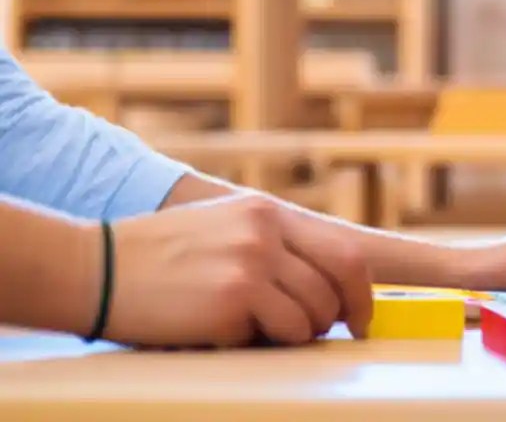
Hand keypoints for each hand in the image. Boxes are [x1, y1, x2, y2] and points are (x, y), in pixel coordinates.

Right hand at [108, 194, 371, 347]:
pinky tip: (233, 335)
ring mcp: (252, 262)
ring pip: (313, 313)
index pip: (343, 249)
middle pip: (341, 279)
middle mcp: (266, 231)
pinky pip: (282, 333)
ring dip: (299, 334)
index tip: (359, 317)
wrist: (93, 268)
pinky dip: (267, 344)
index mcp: (267, 212)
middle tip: (332, 336)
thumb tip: (324, 287)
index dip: (361, 290)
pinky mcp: (233, 298)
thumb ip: (272, 245)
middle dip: (343, 316)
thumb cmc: (155, 259)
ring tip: (262, 333)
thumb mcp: (223, 228)